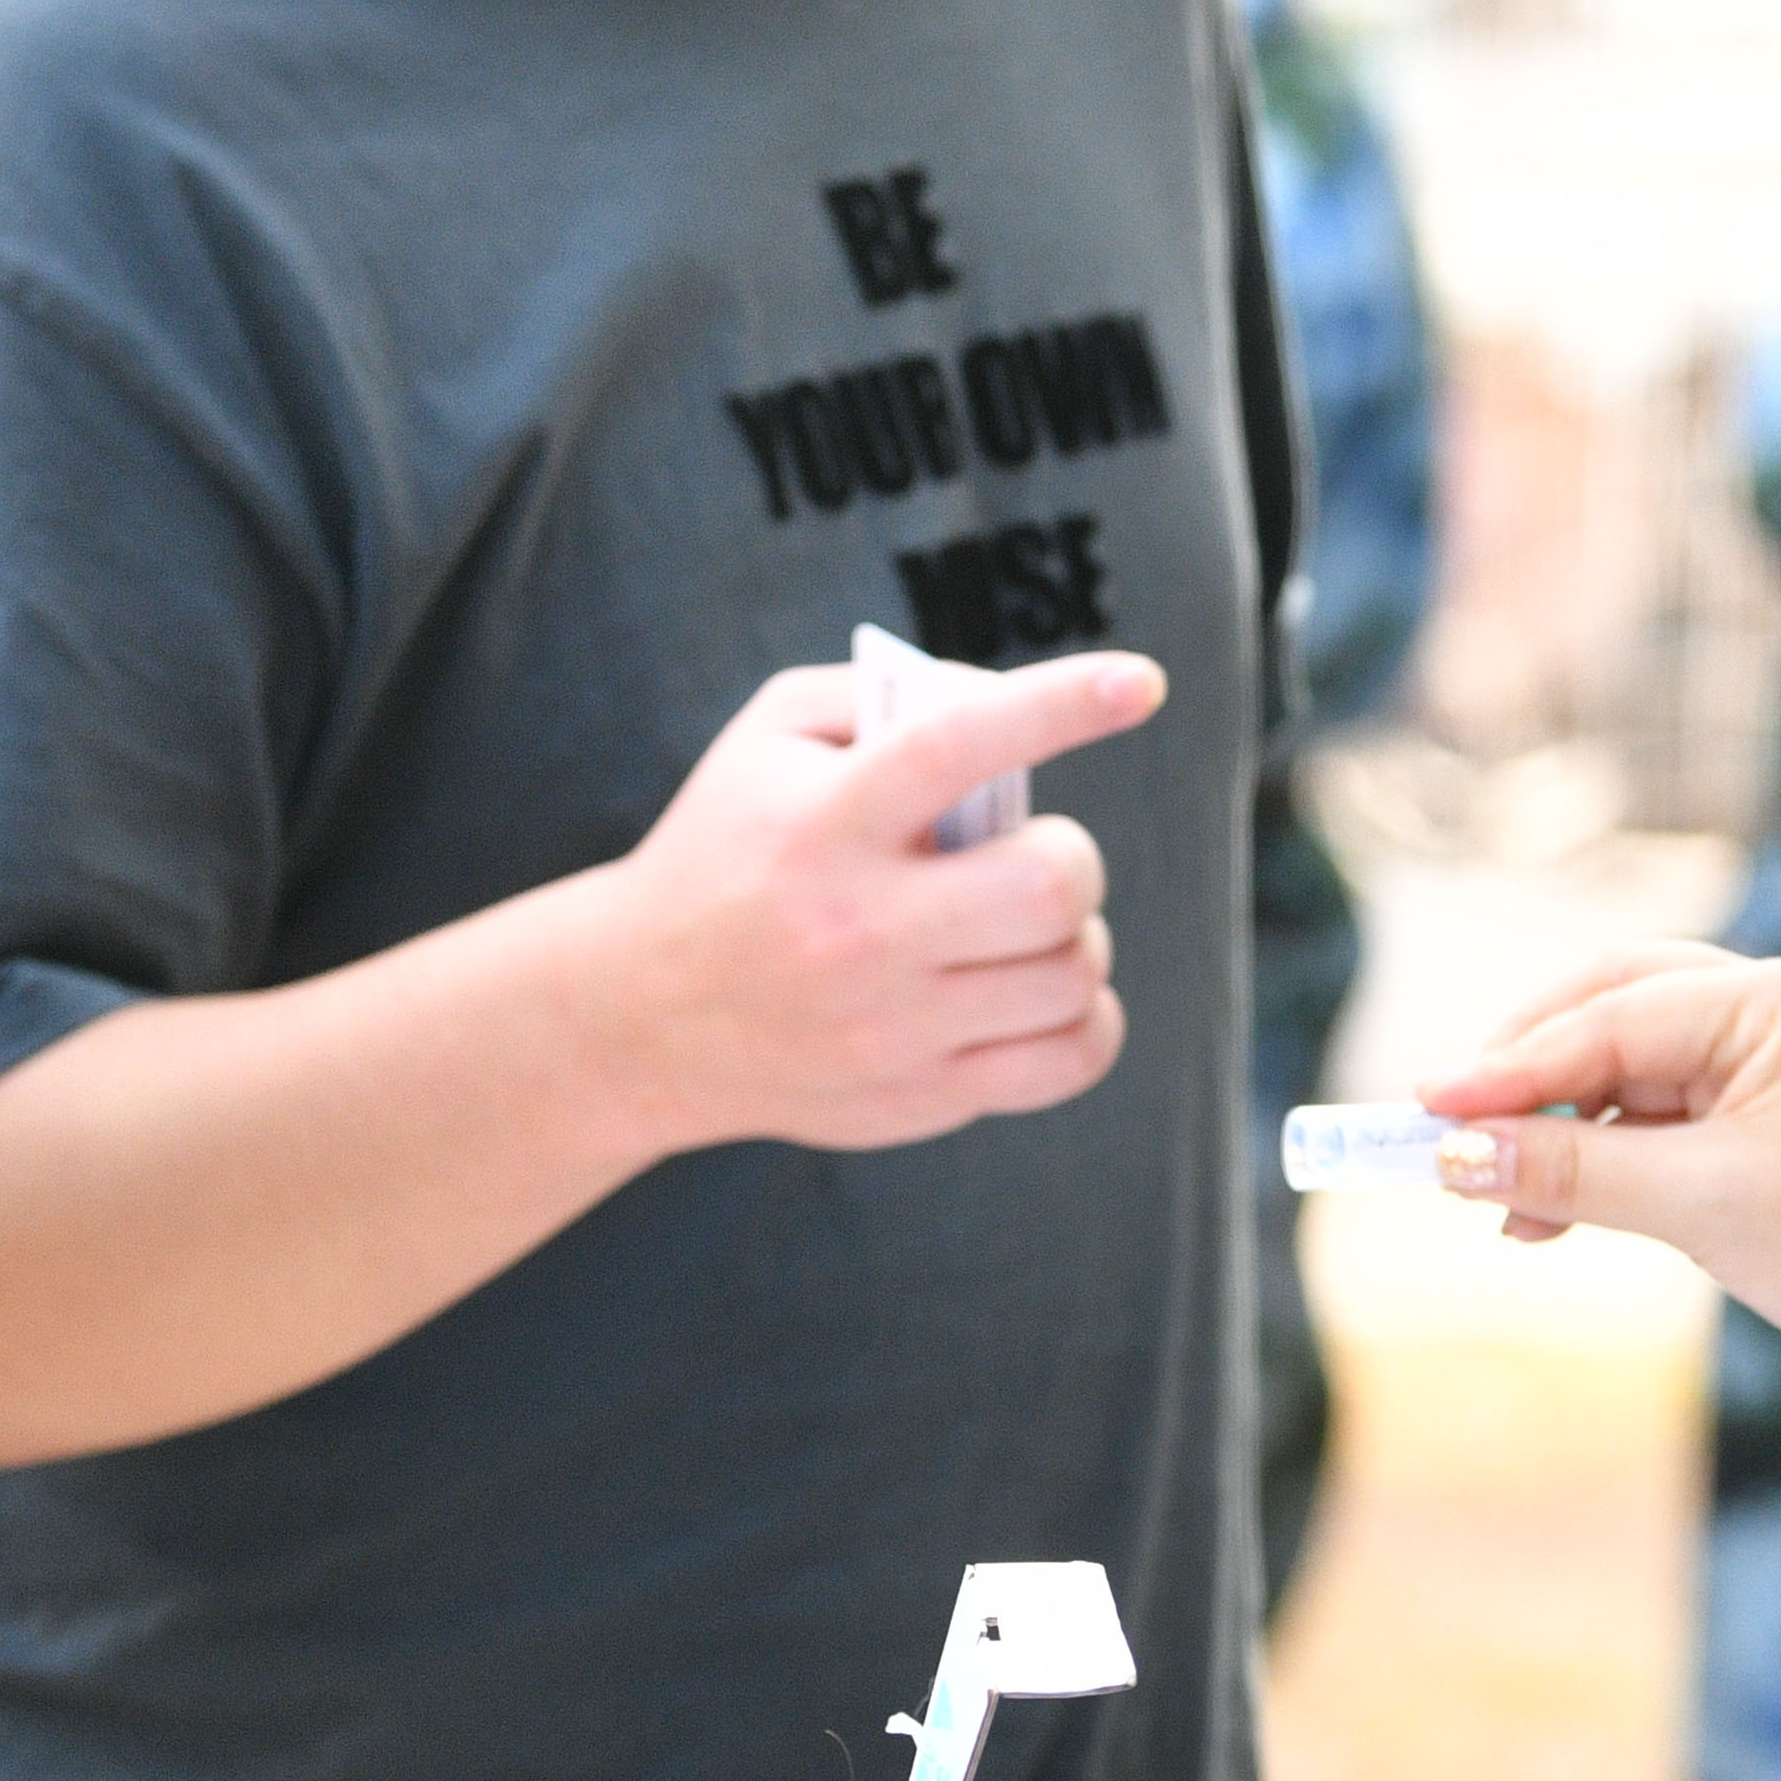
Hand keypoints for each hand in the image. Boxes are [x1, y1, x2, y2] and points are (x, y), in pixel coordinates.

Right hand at [557, 650, 1164, 1161]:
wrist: (639, 1016)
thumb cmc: (728, 849)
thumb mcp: (767, 742)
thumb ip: (883, 694)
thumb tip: (1006, 704)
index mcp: (824, 825)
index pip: (956, 746)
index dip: (1061, 706)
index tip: (1141, 682)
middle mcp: (858, 931)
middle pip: (1049, 888)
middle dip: (1070, 856)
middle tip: (1031, 857)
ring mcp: (891, 1028)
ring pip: (1072, 974)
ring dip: (1075, 935)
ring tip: (1024, 925)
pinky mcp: (918, 1098)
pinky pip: (1070, 1060)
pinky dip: (1086, 1017)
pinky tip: (1042, 991)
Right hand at [1434, 947, 1780, 1404]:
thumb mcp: (1698, 1208)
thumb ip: (1569, 1174)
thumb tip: (1452, 1158)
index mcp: (1780, 1001)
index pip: (1612, 1017)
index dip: (1510, 1067)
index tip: (1425, 1109)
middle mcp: (1777, 1011)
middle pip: (1610, 1015)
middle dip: (1525, 1081)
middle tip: (1446, 1136)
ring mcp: (1773, 1065)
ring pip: (1624, 1074)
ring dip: (1557, 1135)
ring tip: (1495, 1205)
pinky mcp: (1765, 1124)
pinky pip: (1654, 1122)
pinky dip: (1600, 1163)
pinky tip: (1548, 1221)